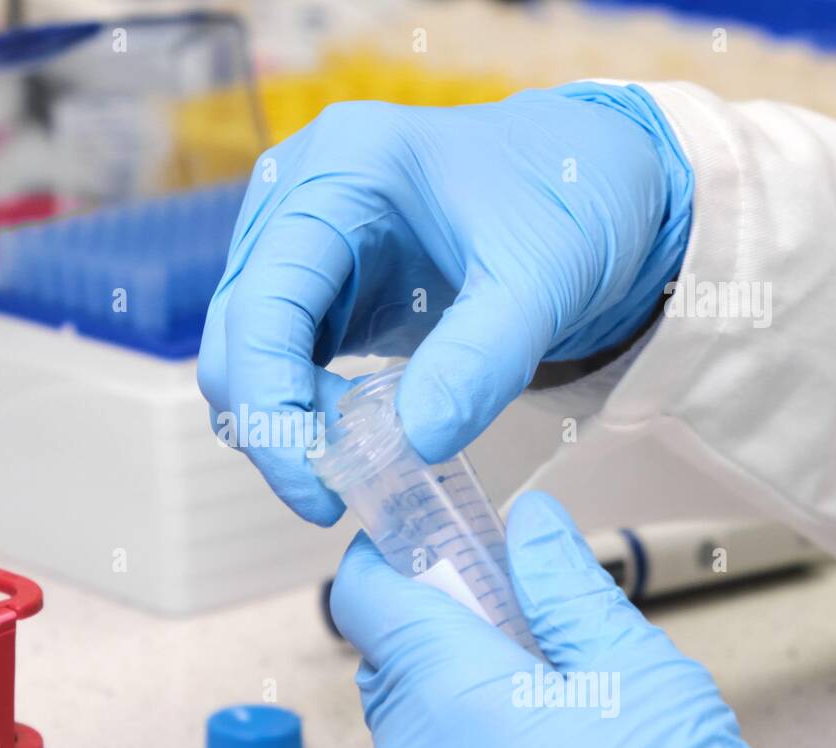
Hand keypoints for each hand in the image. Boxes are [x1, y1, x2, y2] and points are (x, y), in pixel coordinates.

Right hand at [198, 82, 692, 524]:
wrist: (600, 176)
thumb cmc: (575, 197)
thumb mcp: (545, 278)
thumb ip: (479, 361)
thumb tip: (408, 447)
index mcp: (342, 168)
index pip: (261, 305)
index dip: (271, 408)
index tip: (318, 491)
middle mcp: (298, 195)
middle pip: (236, 333)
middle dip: (276, 422)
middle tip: (342, 492)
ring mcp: (300, 236)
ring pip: (247, 351)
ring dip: (288, 420)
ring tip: (366, 456)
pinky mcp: (319, 277)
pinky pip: (282, 355)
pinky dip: (307, 407)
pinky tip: (362, 430)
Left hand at [329, 491, 751, 747]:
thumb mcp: (633, 671)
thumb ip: (564, 587)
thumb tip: (529, 525)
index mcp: (446, 690)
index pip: (363, 596)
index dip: (388, 561)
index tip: (424, 547)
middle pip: (389, 659)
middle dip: (440, 634)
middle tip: (515, 632)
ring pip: (408, 723)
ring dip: (452, 702)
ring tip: (538, 710)